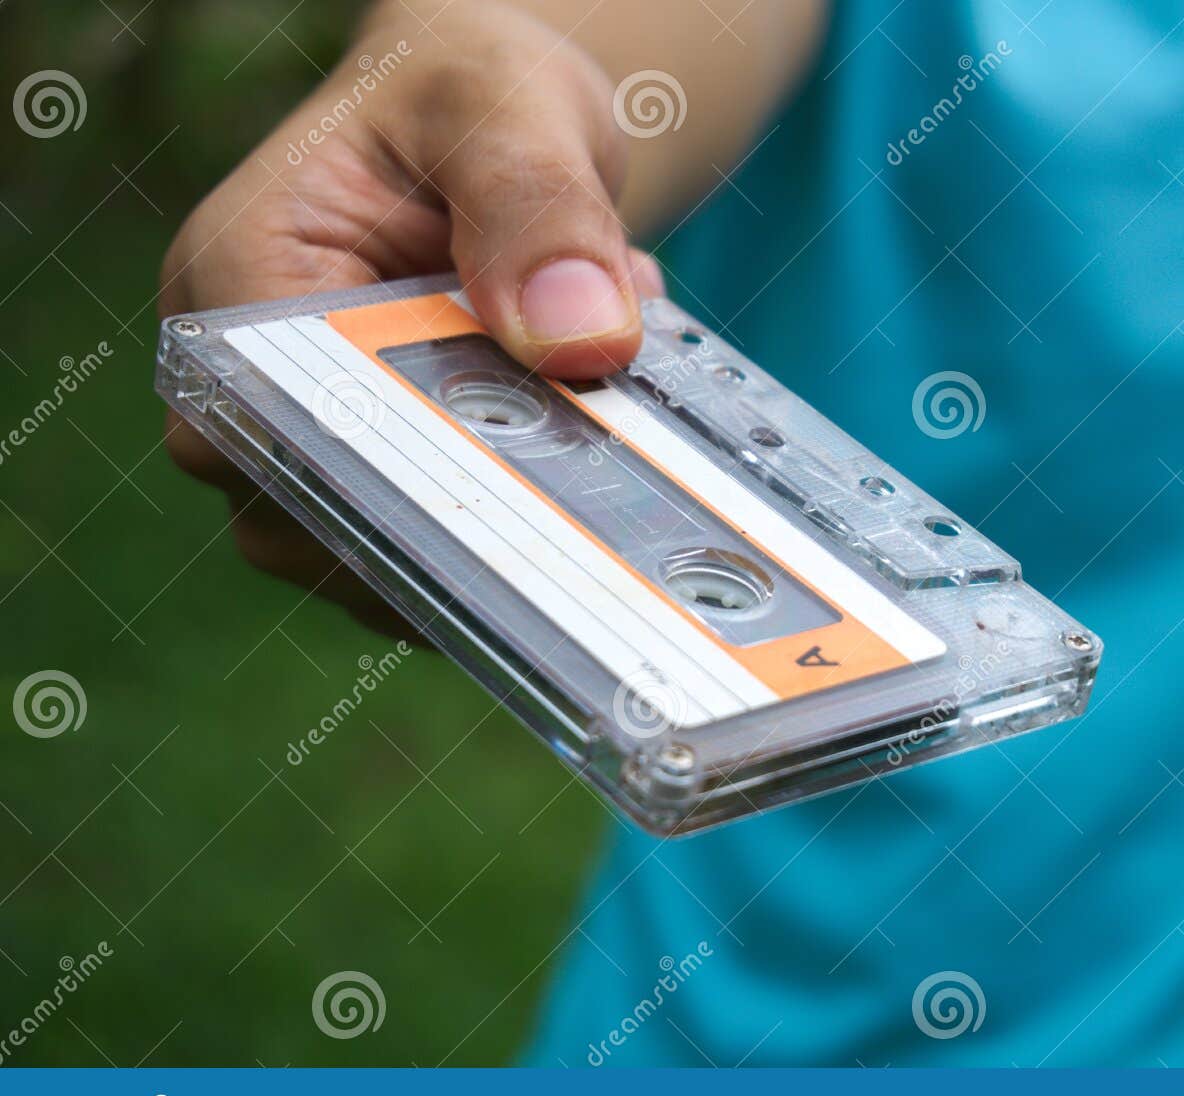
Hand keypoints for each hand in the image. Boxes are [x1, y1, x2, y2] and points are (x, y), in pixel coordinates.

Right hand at [159, 1, 665, 637]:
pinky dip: (520, 517)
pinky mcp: (378, 475)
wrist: (500, 126)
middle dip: (459, 505)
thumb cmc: (473, 97)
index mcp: (239, 274)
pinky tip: (586, 435)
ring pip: (378, 557)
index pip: (263, 422)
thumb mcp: (509, 107)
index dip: (379, 474)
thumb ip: (538, 209)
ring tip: (591, 411)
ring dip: (499, 515)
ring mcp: (309, 437)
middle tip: (588, 455)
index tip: (504, 481)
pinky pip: (437, 546)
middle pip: (311, 521)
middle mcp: (249, 376)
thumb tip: (579, 343)